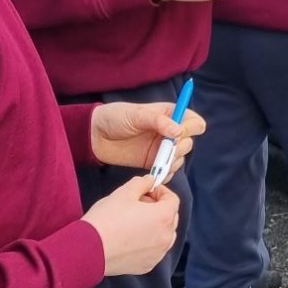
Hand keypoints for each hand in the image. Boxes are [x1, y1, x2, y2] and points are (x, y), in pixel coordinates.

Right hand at [85, 176, 180, 277]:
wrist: (89, 249)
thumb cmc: (107, 219)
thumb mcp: (123, 193)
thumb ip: (141, 183)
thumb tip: (150, 181)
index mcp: (163, 217)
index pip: (173, 200)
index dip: (161, 191)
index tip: (147, 190)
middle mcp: (166, 237)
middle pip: (170, 218)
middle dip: (158, 208)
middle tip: (139, 204)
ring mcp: (158, 254)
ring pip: (164, 236)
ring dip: (156, 226)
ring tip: (135, 222)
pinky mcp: (147, 266)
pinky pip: (154, 251)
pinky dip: (148, 243)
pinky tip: (131, 239)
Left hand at [91, 100, 205, 176]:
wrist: (94, 135)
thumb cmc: (115, 117)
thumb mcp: (136, 114)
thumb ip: (158, 121)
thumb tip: (178, 131)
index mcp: (168, 114)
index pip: (192, 120)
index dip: (191, 127)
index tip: (178, 133)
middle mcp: (168, 131)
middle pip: (189, 141)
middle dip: (180, 147)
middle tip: (166, 148)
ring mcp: (161, 148)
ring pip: (180, 158)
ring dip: (173, 162)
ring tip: (158, 160)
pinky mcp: (152, 162)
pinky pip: (167, 171)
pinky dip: (165, 173)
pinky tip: (156, 171)